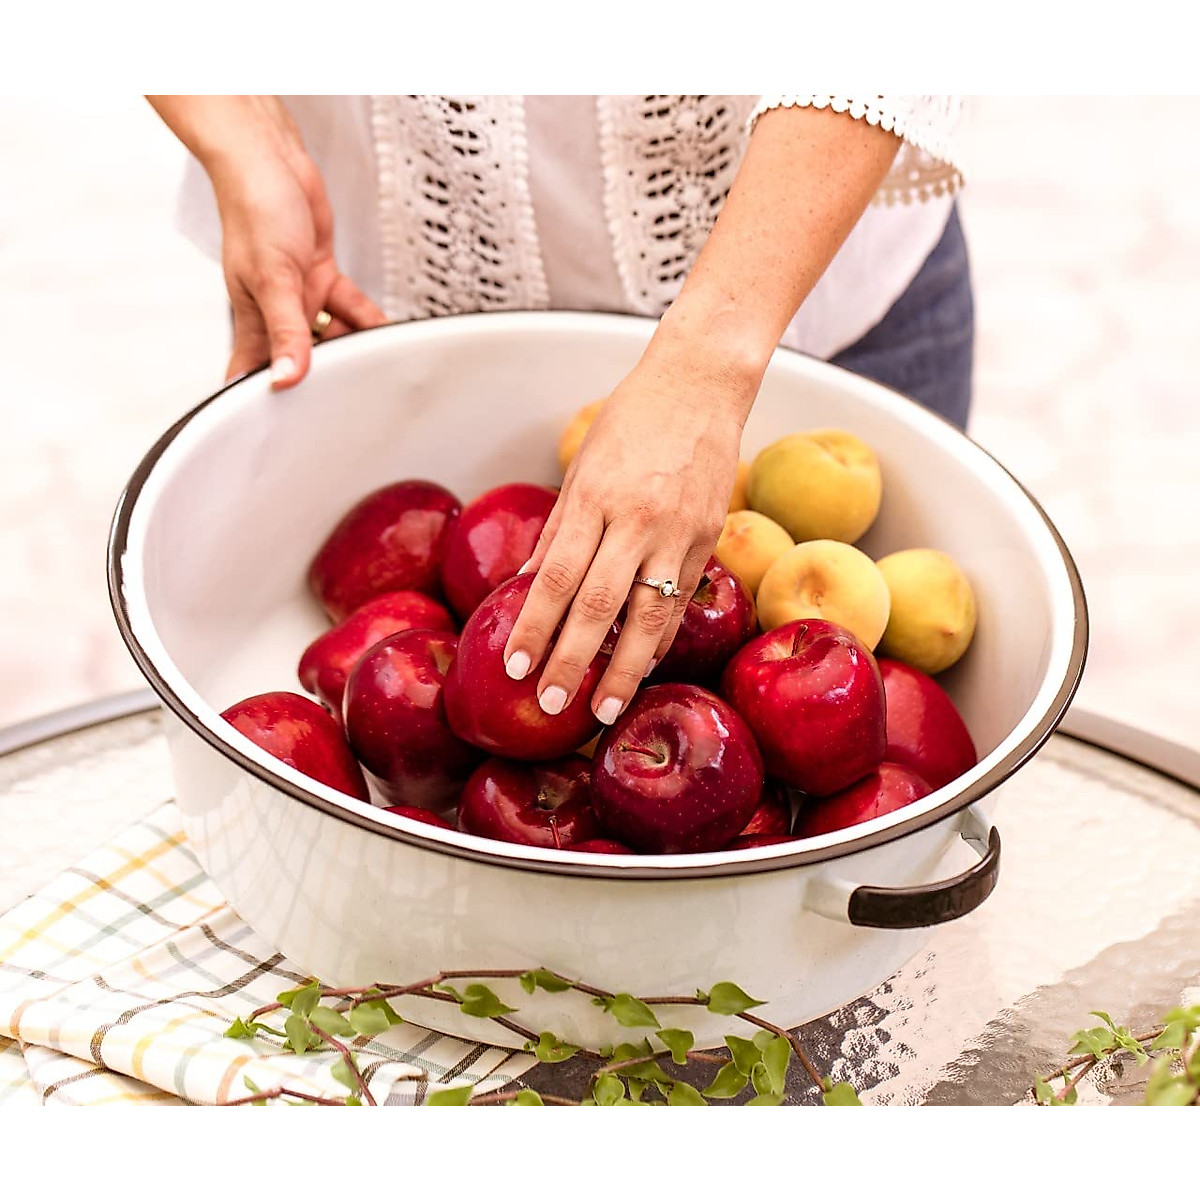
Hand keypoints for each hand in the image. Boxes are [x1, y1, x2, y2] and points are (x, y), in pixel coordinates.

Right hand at [202, 99, 385, 386]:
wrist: (270, 159)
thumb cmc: (253, 207)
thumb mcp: (272, 276)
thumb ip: (285, 331)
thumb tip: (286, 378)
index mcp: (254, 320)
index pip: (251, 373)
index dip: (262, 403)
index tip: (278, 436)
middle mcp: (277, 312)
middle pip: (301, 362)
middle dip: (321, 383)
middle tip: (350, 409)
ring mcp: (301, 295)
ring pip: (332, 338)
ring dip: (355, 350)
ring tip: (380, 372)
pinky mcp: (323, 275)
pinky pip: (351, 308)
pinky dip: (370, 320)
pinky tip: (390, 335)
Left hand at [503, 332, 750, 727]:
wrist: (701, 385)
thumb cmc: (631, 421)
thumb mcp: (581, 468)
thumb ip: (558, 530)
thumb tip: (528, 586)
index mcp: (595, 497)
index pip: (557, 576)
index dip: (534, 625)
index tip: (516, 666)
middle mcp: (637, 518)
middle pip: (599, 605)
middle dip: (571, 660)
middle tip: (551, 702)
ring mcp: (677, 532)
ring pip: (648, 614)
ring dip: (624, 668)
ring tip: (604, 709)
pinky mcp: (707, 538)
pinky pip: (680, 601)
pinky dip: (659, 638)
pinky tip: (642, 667)